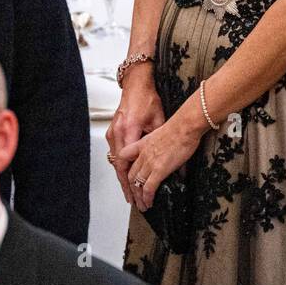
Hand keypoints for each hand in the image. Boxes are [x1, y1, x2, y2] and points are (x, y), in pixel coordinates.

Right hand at [107, 71, 164, 202]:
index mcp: (129, 131)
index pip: (127, 164)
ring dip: (123, 177)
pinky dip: (121, 166)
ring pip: (116, 161)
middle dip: (126, 186)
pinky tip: (126, 174)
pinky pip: (116, 153)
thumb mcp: (157, 120)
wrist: (136, 84)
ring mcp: (114, 132)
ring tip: (130, 192)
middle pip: (119, 167)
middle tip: (133, 200)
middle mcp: (118, 133)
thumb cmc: (147, 98)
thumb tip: (171, 157)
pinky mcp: (114, 130)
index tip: (137, 194)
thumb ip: (159, 140)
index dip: (132, 181)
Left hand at [118, 112, 203, 212]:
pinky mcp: (159, 170)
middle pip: (130, 175)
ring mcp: (149, 162)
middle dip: (131, 189)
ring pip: (137, 184)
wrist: (185, 126)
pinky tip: (149, 203)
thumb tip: (172, 160)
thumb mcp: (162, 135)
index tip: (127, 179)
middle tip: (134, 198)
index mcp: (142, 144)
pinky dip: (147, 198)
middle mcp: (143, 154)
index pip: (124, 158)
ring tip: (142, 206)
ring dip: (138, 198)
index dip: (124, 170)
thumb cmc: (179, 127)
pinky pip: (148, 188)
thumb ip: (162, 147)